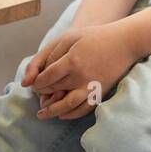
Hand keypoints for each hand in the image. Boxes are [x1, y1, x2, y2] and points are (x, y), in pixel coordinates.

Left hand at [22, 22, 138, 120]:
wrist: (124, 43)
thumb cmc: (92, 37)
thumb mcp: (66, 39)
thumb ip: (44, 56)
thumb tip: (26, 81)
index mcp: (72, 60)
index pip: (46, 78)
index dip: (37, 82)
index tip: (33, 82)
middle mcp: (82, 76)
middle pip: (55, 90)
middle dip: (42, 93)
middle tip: (38, 91)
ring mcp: (92, 87)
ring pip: (67, 105)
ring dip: (52, 111)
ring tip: (41, 114)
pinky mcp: (100, 93)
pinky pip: (84, 109)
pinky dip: (71, 114)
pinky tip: (61, 114)